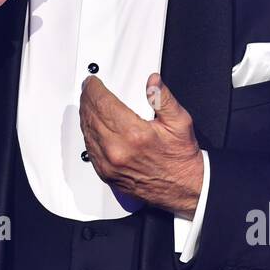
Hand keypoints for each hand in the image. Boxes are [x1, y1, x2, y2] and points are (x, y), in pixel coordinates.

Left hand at [78, 72, 203, 218]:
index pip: (103, 104)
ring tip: (88, 104)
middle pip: (91, 116)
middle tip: (88, 90)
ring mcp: (109, 165)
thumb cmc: (180, 158)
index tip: (92, 83)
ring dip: (85, 115)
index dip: (94, 90)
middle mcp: (117, 150)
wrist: (183, 188)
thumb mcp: (179, 122)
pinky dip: (88, 134)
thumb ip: (162, 98)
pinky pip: (89, 149)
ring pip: (87, 132)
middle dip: (88, 100)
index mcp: (134, 134)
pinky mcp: (106, 174)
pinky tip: (91, 125)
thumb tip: (153, 81)